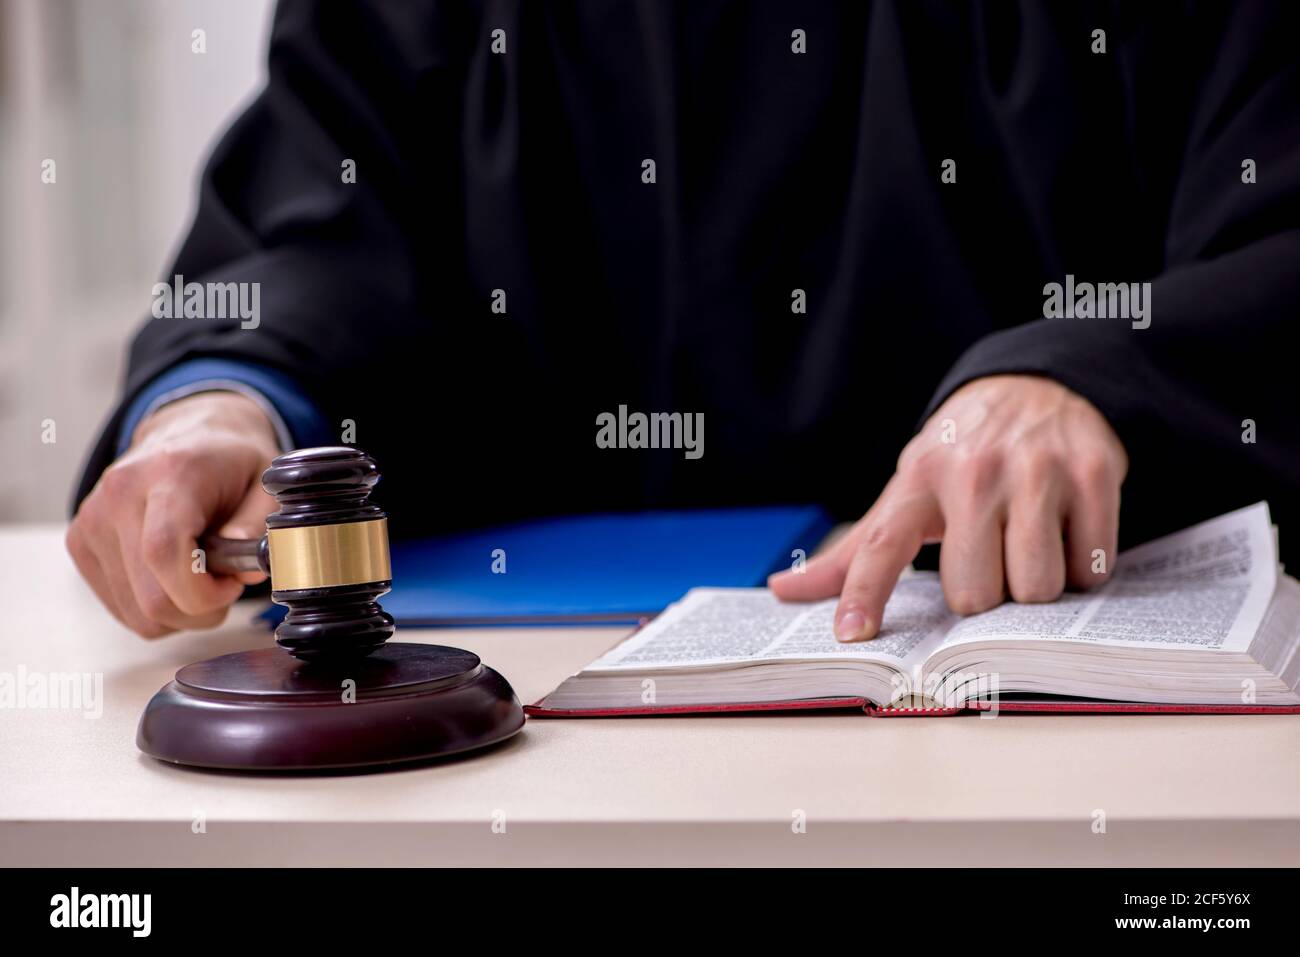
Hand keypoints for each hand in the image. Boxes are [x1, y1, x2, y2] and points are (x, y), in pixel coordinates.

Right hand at [66, 391, 279, 637]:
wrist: (187, 433)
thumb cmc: (231, 462)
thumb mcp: (267, 484)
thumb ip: (259, 528)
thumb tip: (244, 572)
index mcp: (170, 473)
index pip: (164, 551)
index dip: (202, 592)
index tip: (233, 584)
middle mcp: (120, 494)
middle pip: (151, 596)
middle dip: (200, 610)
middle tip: (227, 584)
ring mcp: (92, 520)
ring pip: (136, 612)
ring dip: (180, 612)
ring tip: (202, 576)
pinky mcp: (80, 542)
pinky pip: (121, 607)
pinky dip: (155, 608)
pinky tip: (174, 576)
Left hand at [769, 375, 1127, 639]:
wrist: (1038, 385)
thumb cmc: (961, 457)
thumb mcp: (906, 490)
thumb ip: (853, 550)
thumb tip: (781, 592)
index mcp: (917, 480)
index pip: (882, 545)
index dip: (865, 593)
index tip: (852, 634)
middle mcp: (972, 472)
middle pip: (975, 594)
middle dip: (985, 595)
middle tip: (989, 561)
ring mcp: (1035, 470)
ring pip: (1036, 587)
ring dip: (1037, 586)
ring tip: (1029, 546)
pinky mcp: (1092, 472)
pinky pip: (1091, 566)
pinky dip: (1083, 566)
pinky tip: (1068, 532)